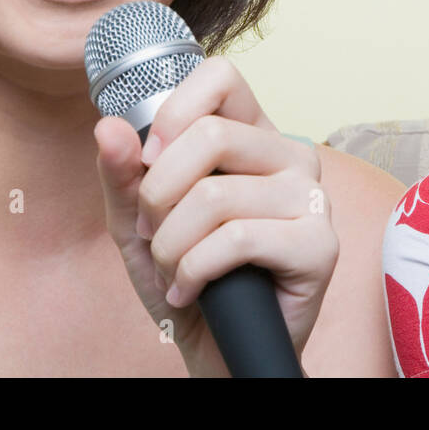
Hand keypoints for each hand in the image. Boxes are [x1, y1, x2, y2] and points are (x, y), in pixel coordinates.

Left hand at [93, 56, 337, 376]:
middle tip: (155, 233)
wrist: (217, 353)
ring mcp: (310, 198)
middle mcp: (291, 156)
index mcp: (253, 135)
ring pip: (215, 195)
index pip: (220, 76)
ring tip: (174, 271)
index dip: (173, 112)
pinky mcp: (320, 245)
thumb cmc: (186, 279)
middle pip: (209, 134)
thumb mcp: (138, 223)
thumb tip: (108, 126)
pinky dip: (195, 270)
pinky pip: (237, 239)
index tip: (150, 162)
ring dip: (172, 245)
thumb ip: (122, 174)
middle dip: (158, 194)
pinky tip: (191, 290)